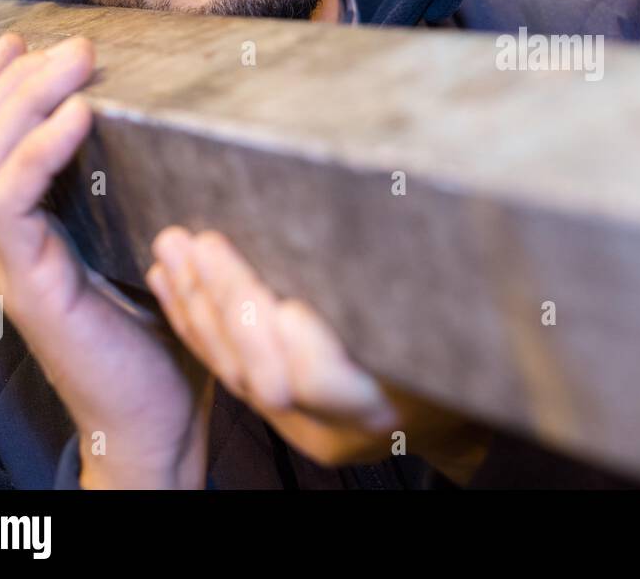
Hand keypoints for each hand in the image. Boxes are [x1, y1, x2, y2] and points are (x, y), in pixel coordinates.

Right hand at [0, 32, 212, 488]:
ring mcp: (13, 262)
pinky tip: (78, 115)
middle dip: (20, 79)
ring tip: (74, 61)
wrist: (157, 420)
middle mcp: (12, 241)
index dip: (4, 87)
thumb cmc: (168, 335)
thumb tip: (190, 137)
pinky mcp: (30, 284)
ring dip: (26, 99)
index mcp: (35, 231)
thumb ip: (150, 198)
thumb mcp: (157, 248)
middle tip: (70, 41)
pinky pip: (10, 201)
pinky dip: (40, 149)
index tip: (31, 40)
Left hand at [147, 228, 492, 483]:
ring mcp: (306, 426)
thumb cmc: (470, 351)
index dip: (299, 341)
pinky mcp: (283, 417)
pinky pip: (225, 372)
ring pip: (235, 373)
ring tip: (174, 248)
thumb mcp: (454, 322)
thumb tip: (391, 213)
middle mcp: (341, 425)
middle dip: (228, 303)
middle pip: (265, 373)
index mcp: (390, 402)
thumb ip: (421, 287)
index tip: (284, 297)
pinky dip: (194, 323)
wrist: (457, 412)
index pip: (325, 380)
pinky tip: (169, 280)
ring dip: (198, 306)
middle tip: (202, 244)